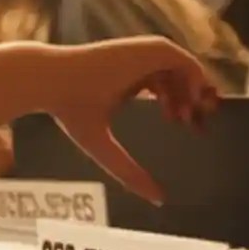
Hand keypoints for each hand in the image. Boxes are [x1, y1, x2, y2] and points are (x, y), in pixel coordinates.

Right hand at [51, 36, 218, 204]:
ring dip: (195, 94)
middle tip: (197, 127)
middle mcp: (141, 65)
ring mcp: (145, 55)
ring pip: (188, 70)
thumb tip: (157, 199)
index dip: (185, 107)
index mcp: (132, 81)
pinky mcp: (149, 50)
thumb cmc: (70, 112)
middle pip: (184, 79)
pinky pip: (186, 61)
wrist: (51, 84)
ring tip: (185, 120)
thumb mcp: (105, 149)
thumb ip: (130, 172)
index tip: (187, 129)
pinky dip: (195, 81)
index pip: (170, 89)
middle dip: (196, 102)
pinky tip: (187, 106)